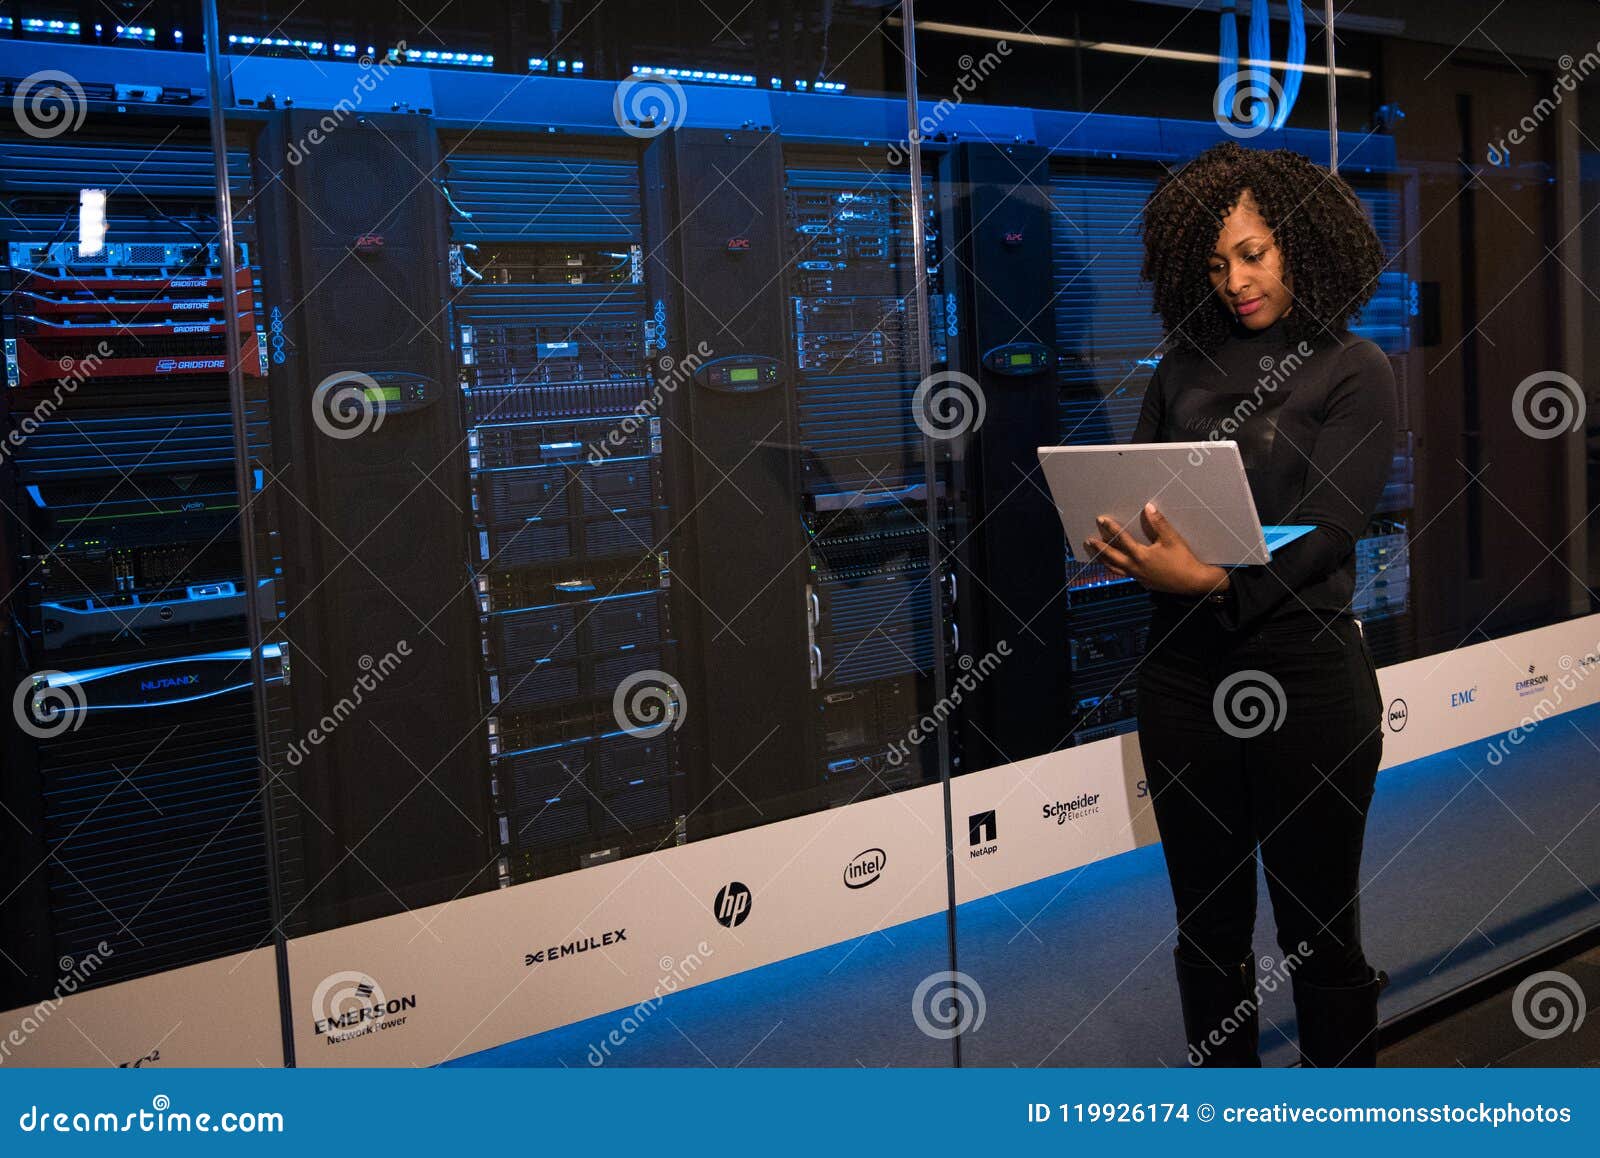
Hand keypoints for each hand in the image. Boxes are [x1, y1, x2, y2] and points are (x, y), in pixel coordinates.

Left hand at [1082, 501, 1231, 596]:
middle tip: (1088, 540)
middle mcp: (1135, 567)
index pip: (1122, 539)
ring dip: (1103, 560)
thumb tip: (1148, 507)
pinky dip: (1115, 568)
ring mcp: (1138, 576)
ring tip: (1094, 554)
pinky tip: (1114, 564)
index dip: (1111, 528)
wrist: (1192, 582)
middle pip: (1111, 556)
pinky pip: (1124, 574)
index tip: (1101, 519)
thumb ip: (1158, 523)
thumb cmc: (1183, 559)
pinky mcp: (1142, 582)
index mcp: (1141, 555)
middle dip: (1099, 547)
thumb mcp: (1172, 539)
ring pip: (1115, 568)